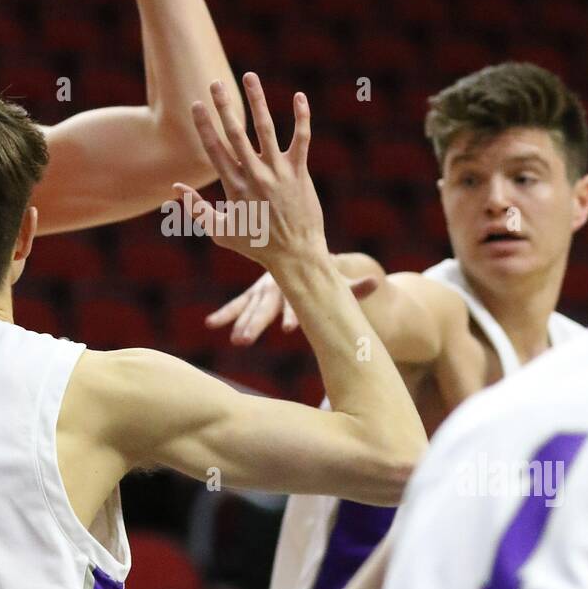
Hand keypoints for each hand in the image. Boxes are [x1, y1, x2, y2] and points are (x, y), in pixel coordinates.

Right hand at [174, 72, 324, 270]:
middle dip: (223, 106)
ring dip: (257, 100)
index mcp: (234, 187)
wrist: (295, 256)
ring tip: (250, 77)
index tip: (195, 105)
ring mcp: (278, 173)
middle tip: (215, 83)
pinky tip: (299, 96)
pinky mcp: (299, 173)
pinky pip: (302, 139)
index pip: (214, 150)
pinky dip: (301, 117)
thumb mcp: (220, 232)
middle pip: (235, 134)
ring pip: (266, 129)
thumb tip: (177, 188)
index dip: (203, 125)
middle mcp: (254, 176)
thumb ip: (196, 209)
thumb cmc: (257, 246)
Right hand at [207, 266, 383, 345]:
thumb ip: (354, 284)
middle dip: (256, 323)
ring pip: (250, 308)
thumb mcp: (338, 279)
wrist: (300, 247)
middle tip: (244, 340)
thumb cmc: (323, 270)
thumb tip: (377, 281)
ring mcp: (264, 288)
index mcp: (295, 281)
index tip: (288, 329)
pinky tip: (210, 324)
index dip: (290, 314)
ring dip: (239, 323)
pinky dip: (225, 314)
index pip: (293, 300)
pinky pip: (237, 304)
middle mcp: (277, 283)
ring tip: (233, 339)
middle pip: (266, 306)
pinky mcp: (255, 293)